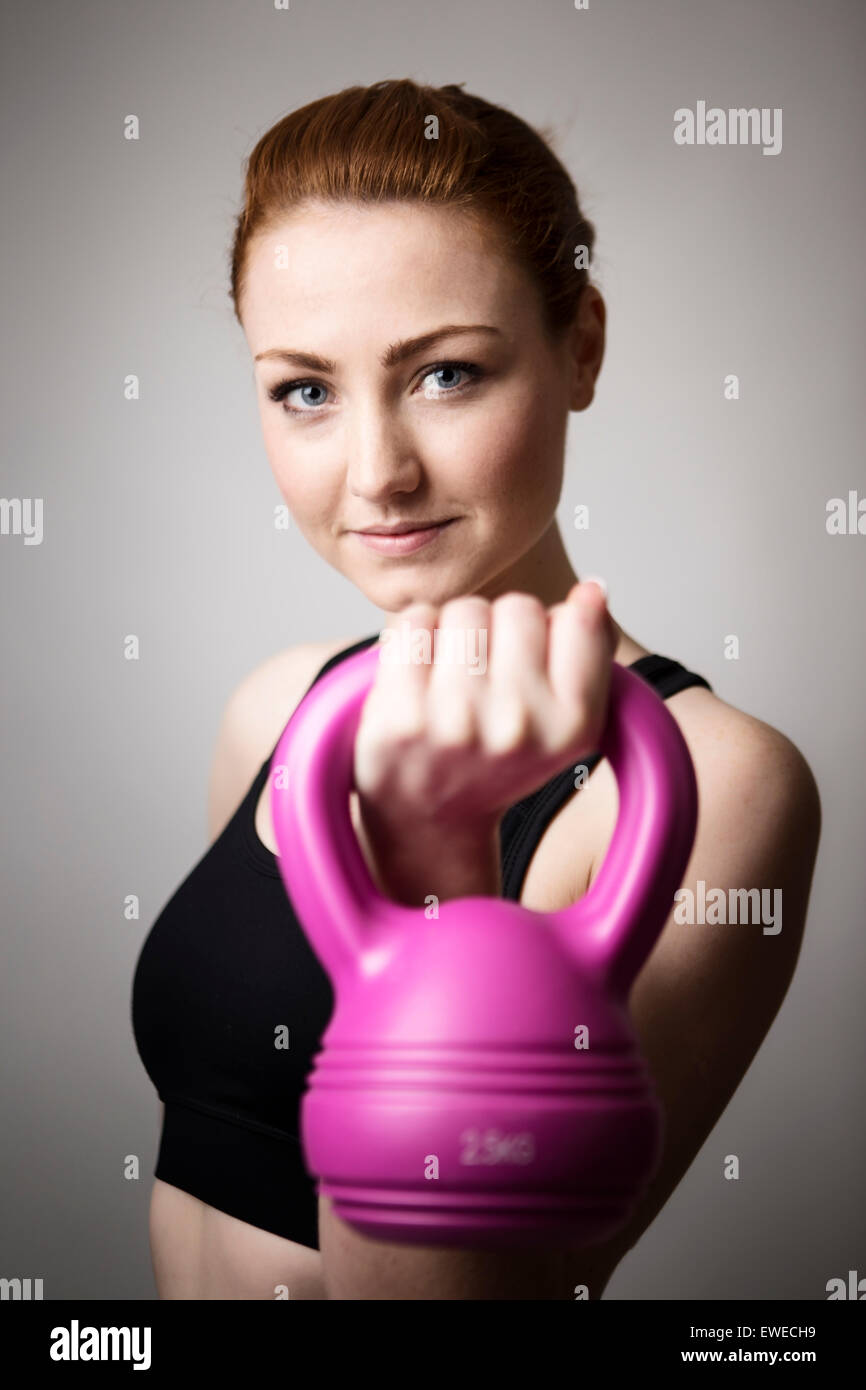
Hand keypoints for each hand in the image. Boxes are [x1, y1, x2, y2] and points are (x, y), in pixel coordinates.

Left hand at [352, 583, 616, 903]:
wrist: (428, 816)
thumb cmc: (496, 755)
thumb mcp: (565, 720)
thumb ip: (589, 651)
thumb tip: (594, 590)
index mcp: (573, 726)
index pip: (579, 618)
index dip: (552, 628)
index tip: (535, 662)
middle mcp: (519, 725)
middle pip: (518, 606)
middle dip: (502, 627)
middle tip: (488, 675)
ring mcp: (456, 720)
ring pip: (465, 608)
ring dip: (456, 629)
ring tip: (452, 677)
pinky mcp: (400, 714)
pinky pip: (415, 620)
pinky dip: (415, 636)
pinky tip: (418, 674)